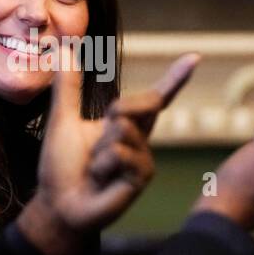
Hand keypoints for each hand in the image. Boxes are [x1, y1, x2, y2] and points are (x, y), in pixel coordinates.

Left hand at [18, 50, 198, 254]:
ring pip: (125, 129)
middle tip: (97, 143)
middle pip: (145, 103)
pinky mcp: (142, 177)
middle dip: (118, 111)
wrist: (58, 205)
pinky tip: (101, 180)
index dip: (176, 78)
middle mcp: (141, 140)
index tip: (195, 57)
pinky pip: (122, 153)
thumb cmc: (61, 167)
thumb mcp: (62, 120)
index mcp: (127, 125)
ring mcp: (145, 159)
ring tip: (95, 168)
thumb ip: (67, 87)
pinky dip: (103, 164)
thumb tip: (64, 50)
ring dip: (100, 147)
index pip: (156, 98)